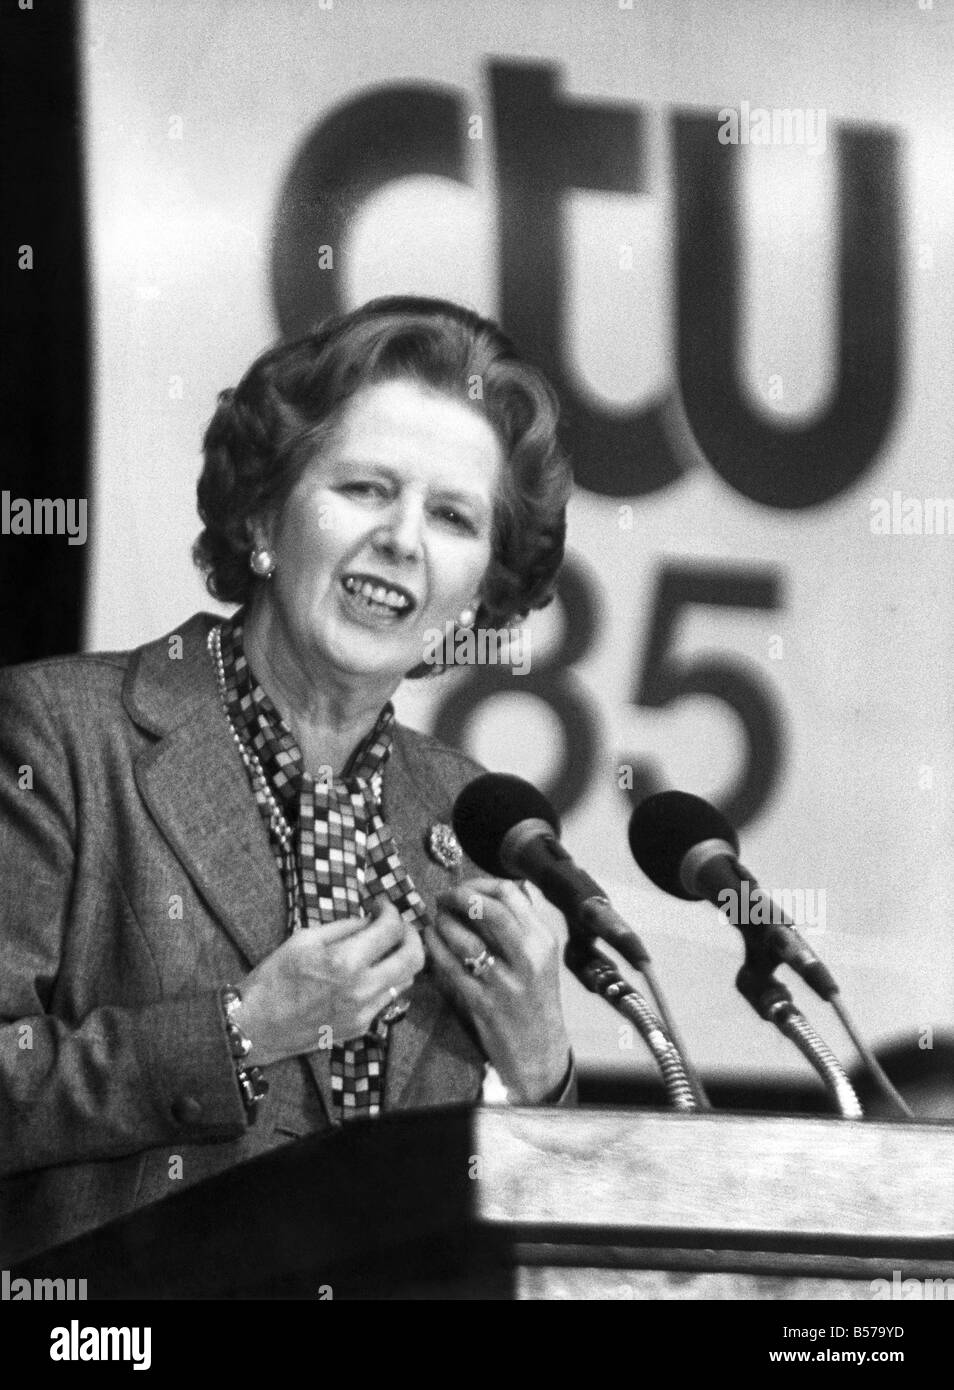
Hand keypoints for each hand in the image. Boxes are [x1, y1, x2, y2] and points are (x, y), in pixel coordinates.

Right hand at [236, 899, 424, 1064]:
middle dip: (411, 934)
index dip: (391, 910)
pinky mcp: (361, 1027)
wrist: (256, 1026)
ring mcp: (365, 1012)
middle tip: (397, 925)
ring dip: (402, 959)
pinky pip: (388, 999)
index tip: (381, 906)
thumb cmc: (274, 978)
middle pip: (414, 958)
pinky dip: (386, 981)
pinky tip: (369, 973)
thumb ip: (344, 927)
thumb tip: (370, 920)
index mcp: (346, 962)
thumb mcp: (305, 939)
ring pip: (407, 981)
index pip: (391, 929)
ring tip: (386, 948)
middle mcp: (363, 989)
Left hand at [425, 878, 571, 1103]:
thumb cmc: (535, 998)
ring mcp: (505, 982)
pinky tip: (430, 942)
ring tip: (437, 921)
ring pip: (466, 938)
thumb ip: (520, 924)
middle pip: (490, 910)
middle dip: (460, 897)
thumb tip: (489, 891)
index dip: (480, 884)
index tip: (465, 889)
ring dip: (444, 923)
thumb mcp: (541, 957)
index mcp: (543, 940)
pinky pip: (451, 967)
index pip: (511, 894)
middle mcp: (528, 958)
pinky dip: (436, 949)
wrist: (538, 1050)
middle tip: (444, 898)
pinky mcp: (482, 1003)